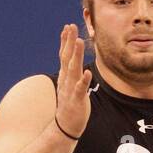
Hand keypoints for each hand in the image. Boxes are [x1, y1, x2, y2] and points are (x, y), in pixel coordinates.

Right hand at [55, 24, 91, 138]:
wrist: (65, 126)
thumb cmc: (69, 103)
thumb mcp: (68, 84)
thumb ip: (70, 70)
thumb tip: (71, 57)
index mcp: (65, 76)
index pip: (64, 55)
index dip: (66, 41)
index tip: (68, 27)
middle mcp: (66, 80)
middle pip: (67, 58)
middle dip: (69, 42)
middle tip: (71, 27)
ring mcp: (71, 89)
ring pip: (73, 70)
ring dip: (76, 56)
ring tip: (79, 42)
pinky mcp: (77, 100)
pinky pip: (80, 89)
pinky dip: (83, 81)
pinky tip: (87, 73)